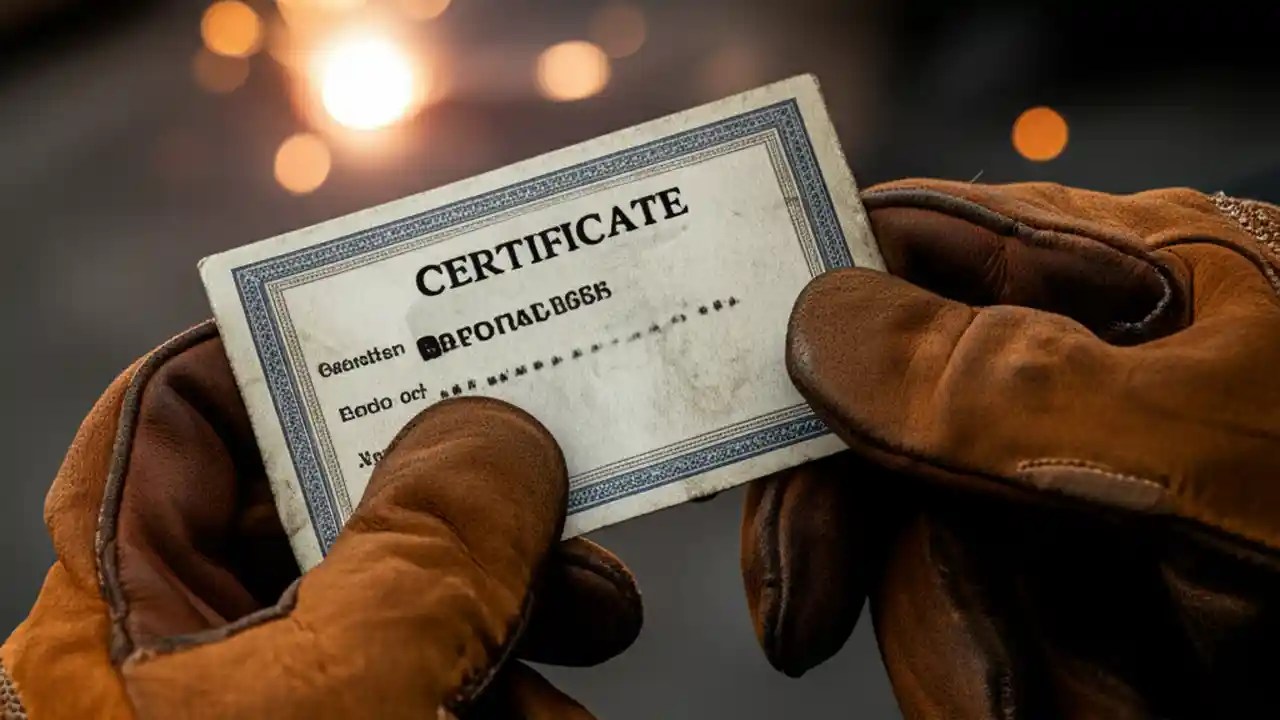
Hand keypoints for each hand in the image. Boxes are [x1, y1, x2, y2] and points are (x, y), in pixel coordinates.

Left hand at [1, 323, 640, 718]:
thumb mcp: (340, 706)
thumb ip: (424, 556)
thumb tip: (496, 430)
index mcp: (122, 627)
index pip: (173, 427)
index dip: (276, 359)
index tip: (406, 329)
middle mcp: (195, 674)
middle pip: (323, 514)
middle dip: (457, 498)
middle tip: (555, 481)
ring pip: (408, 620)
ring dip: (518, 610)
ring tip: (603, 620)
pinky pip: (445, 710)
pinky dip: (520, 707)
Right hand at [741, 180, 1279, 717]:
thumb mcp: (1212, 451)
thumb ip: (1008, 385)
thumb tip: (816, 319)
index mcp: (1111, 281)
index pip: (901, 253)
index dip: (803, 319)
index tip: (727, 421)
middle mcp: (1072, 373)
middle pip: (884, 427)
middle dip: (863, 544)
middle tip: (826, 633)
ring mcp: (1070, 492)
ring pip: (927, 555)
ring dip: (974, 657)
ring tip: (1077, 715)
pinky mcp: (1079, 592)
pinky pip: (983, 630)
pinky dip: (1008, 691)